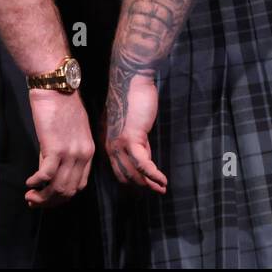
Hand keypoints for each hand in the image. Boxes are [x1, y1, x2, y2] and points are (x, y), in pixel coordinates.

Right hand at [24, 89, 93, 207]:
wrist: (56, 86)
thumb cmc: (62, 103)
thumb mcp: (73, 130)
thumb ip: (67, 150)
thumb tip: (52, 167)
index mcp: (89, 151)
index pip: (80, 185)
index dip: (63, 196)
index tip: (49, 196)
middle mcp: (83, 155)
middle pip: (69, 191)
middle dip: (51, 201)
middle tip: (34, 201)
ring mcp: (70, 153)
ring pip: (58, 188)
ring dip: (42, 197)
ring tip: (30, 196)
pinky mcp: (55, 148)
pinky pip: (46, 175)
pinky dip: (36, 183)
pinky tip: (29, 182)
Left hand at [104, 71, 167, 192]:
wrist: (130, 79)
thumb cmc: (133, 97)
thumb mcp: (133, 124)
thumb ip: (136, 141)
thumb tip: (145, 157)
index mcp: (108, 142)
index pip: (118, 169)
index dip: (133, 181)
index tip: (146, 187)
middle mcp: (110, 146)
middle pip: (125, 175)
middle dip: (142, 186)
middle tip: (157, 191)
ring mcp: (119, 144)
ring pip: (134, 173)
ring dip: (150, 184)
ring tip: (162, 189)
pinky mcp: (131, 139)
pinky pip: (143, 165)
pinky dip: (154, 175)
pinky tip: (163, 180)